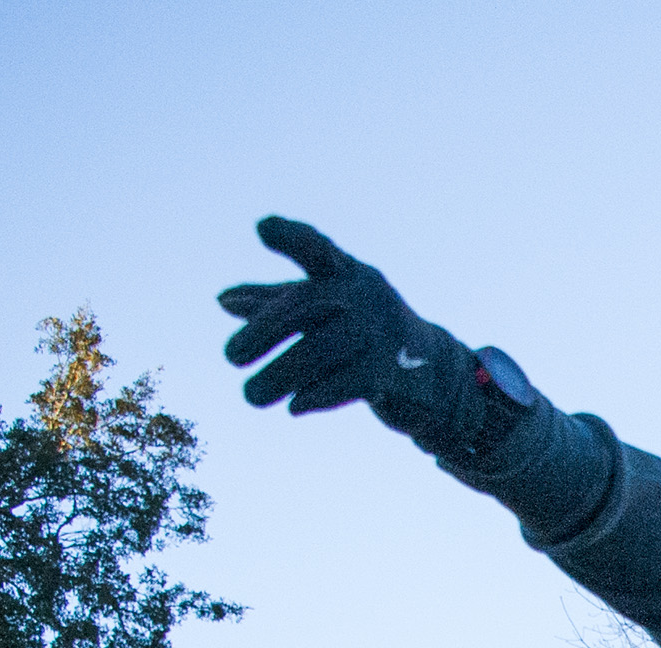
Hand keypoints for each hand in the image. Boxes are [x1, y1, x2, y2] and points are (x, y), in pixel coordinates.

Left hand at [220, 217, 502, 457]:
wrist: (437, 372)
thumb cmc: (367, 333)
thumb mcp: (326, 309)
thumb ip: (277, 302)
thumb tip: (223, 301)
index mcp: (347, 274)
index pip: (318, 249)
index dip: (293, 237)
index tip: (263, 228)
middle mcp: (365, 297)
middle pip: (306, 306)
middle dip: (263, 331)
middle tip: (230, 357)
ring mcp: (381, 334)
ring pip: (321, 350)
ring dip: (281, 375)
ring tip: (251, 396)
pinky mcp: (392, 371)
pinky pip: (349, 382)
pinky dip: (318, 394)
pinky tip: (294, 406)